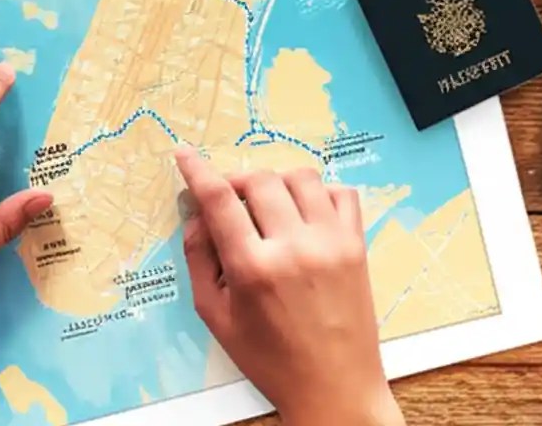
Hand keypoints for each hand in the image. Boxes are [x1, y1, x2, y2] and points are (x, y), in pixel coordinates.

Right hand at [175, 149, 403, 425]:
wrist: (334, 388)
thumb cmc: (269, 359)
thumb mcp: (216, 317)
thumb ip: (199, 260)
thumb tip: (196, 215)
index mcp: (253, 268)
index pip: (219, 199)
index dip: (197, 169)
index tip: (184, 154)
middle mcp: (294, 248)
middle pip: (258, 180)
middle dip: (236, 180)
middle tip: (229, 200)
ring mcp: (331, 243)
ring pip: (300, 177)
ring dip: (277, 181)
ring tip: (268, 205)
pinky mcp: (357, 246)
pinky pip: (342, 193)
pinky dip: (320, 193)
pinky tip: (306, 213)